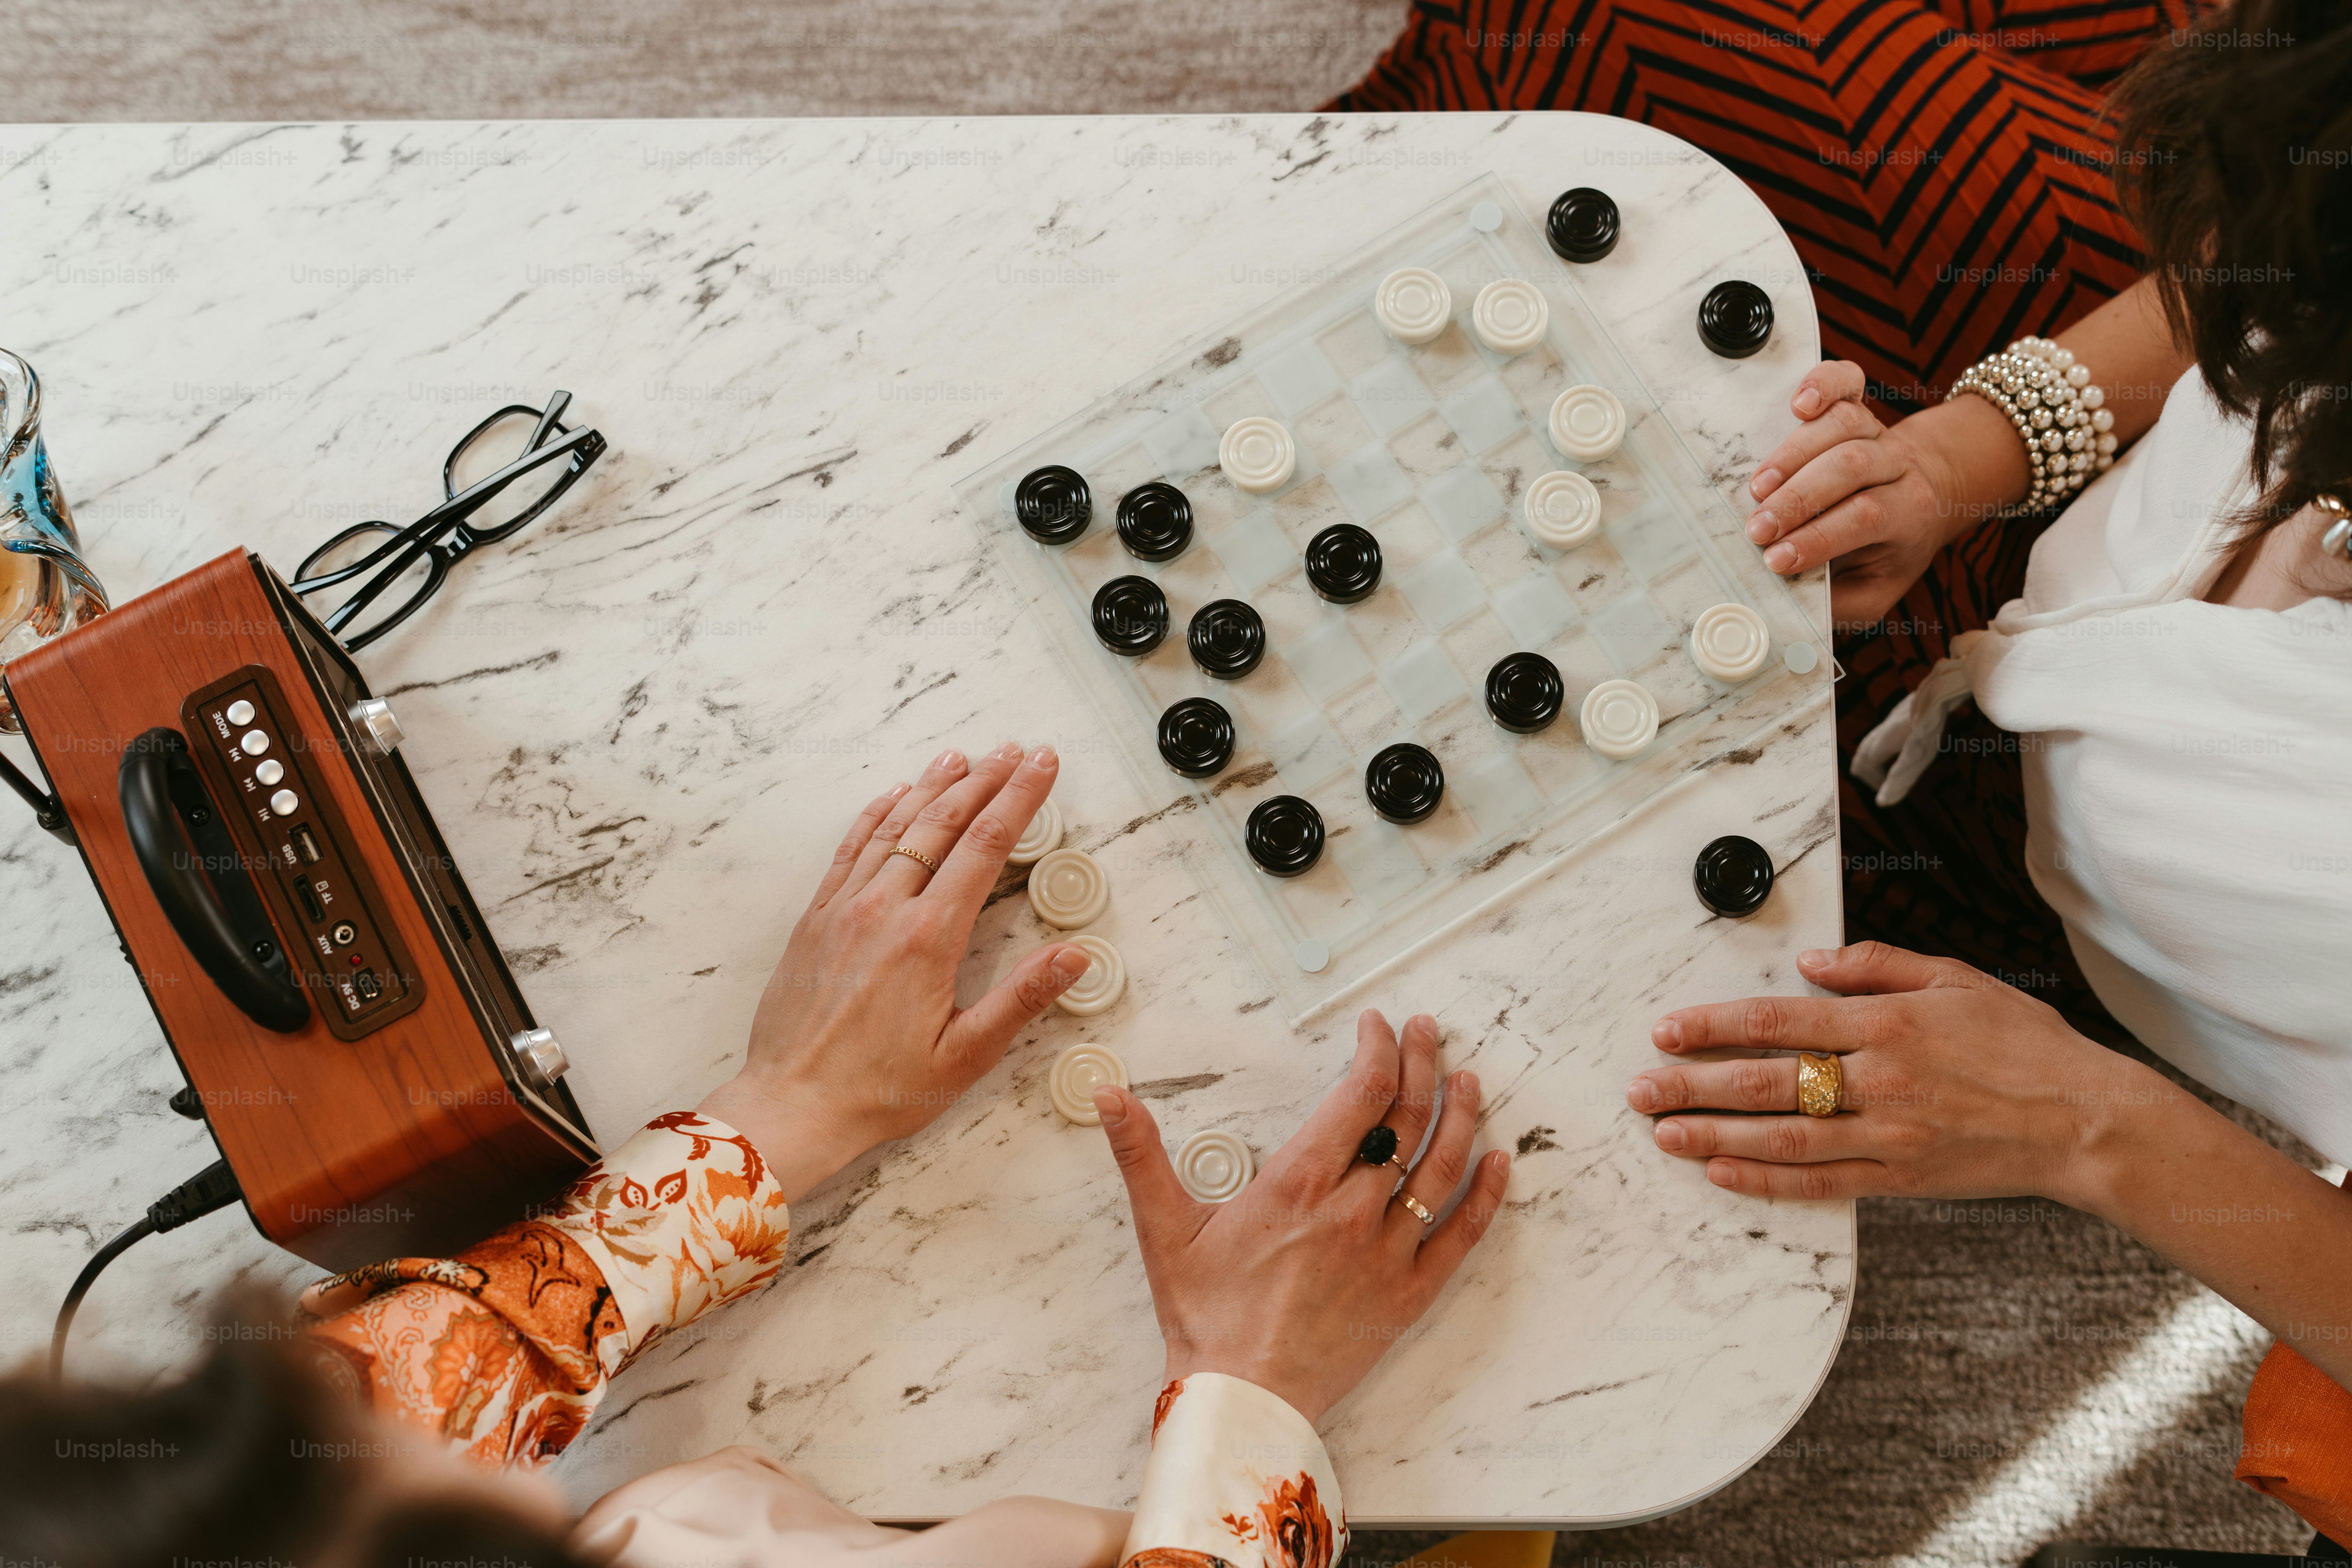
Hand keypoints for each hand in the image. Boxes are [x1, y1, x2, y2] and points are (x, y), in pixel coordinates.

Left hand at [698, 743, 1092, 1201]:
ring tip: (962, 757)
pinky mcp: (816, 920)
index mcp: (927, 939)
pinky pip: (850, 851)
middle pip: (943, 824)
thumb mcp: (966, 1054)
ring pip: (896, 827)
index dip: (1019, 798)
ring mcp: (844, 909)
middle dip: (985, 780)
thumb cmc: (879, 1089)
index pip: (985, 847)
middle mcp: (884, 909)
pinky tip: (894, 795)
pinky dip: (876, 816)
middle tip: (1015, 750)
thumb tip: (1074, 956)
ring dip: (933, 787)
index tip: (1042, 764)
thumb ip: (1021, 998)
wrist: (793, 1105)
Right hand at [1093, 1010, 1510, 1424]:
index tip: (1378, 1025)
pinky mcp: (1408, 1295)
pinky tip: (1500, 1163)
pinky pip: (1462, 1237)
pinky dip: (1487, 1196)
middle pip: (1408, 1120)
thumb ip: (1140, 1153)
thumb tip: (1105, 1093)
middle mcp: (1353, 1211)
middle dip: (1423, 1064)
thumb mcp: (1163, 1228)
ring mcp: (1388, 1253)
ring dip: (1461, 1115)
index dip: (1378, 1050)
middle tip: (1429, 1032)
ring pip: (1442, 1168)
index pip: (1359, 1095)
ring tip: (1466, 1080)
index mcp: (1300, 1184)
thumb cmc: (1204, 1316)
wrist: (1240, 1399)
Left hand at [1625, 941, 2161, 1206]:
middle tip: (1641, 1089)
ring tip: (1661, 1133)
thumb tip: (1811, 963)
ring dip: (1714, 1136)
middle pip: (1766, 1083)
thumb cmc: (2025, 1045)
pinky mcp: (1902, 1179)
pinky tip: (1722, 1172)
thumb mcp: (1956, 979)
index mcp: (1888, 1025)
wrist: (2086, 1120)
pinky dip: (1766, 1179)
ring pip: (1782, 1138)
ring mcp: (1890, 1136)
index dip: (1715, 1026)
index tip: (1668, 1030)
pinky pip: (1821, 1182)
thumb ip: (1878, 966)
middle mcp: (1881, 1081)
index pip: (1779, 1022)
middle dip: (1694, 1086)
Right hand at [1745, 362, 1977, 630]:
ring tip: (1758, 487)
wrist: (1932, 492)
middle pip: (1852, 467)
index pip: (1866, 517)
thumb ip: (1841, 603)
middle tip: (1756, 528)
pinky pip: (1846, 381)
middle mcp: (1896, 466)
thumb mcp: (1879, 589)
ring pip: (1843, 426)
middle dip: (1798, 498)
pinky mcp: (1858, 404)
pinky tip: (1798, 403)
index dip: (1819, 538)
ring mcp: (1877, 431)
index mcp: (1907, 512)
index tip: (1776, 561)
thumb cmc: (1893, 546)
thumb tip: (1791, 608)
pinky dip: (1822, 383)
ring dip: (1794, 454)